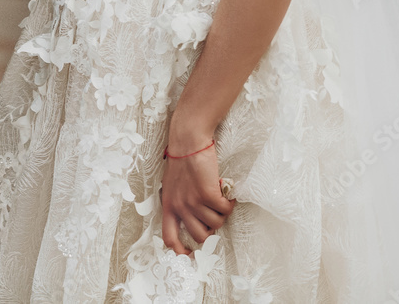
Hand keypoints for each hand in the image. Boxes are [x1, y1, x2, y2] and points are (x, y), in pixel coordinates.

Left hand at [160, 132, 234, 255]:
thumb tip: (192, 219)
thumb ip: (179, 203)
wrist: (188, 142)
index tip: (191, 256)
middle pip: (200, 236)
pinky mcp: (208, 195)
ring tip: (219, 197)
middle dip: (211, 227)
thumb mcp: (173, 186)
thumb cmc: (182, 162)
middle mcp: (180, 207)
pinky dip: (229, 203)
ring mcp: (193, 202)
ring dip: (222, 213)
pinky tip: (226, 192)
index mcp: (168, 206)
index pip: (169, 238)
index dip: (180, 251)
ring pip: (216, 223)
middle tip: (213, 211)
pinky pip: (225, 210)